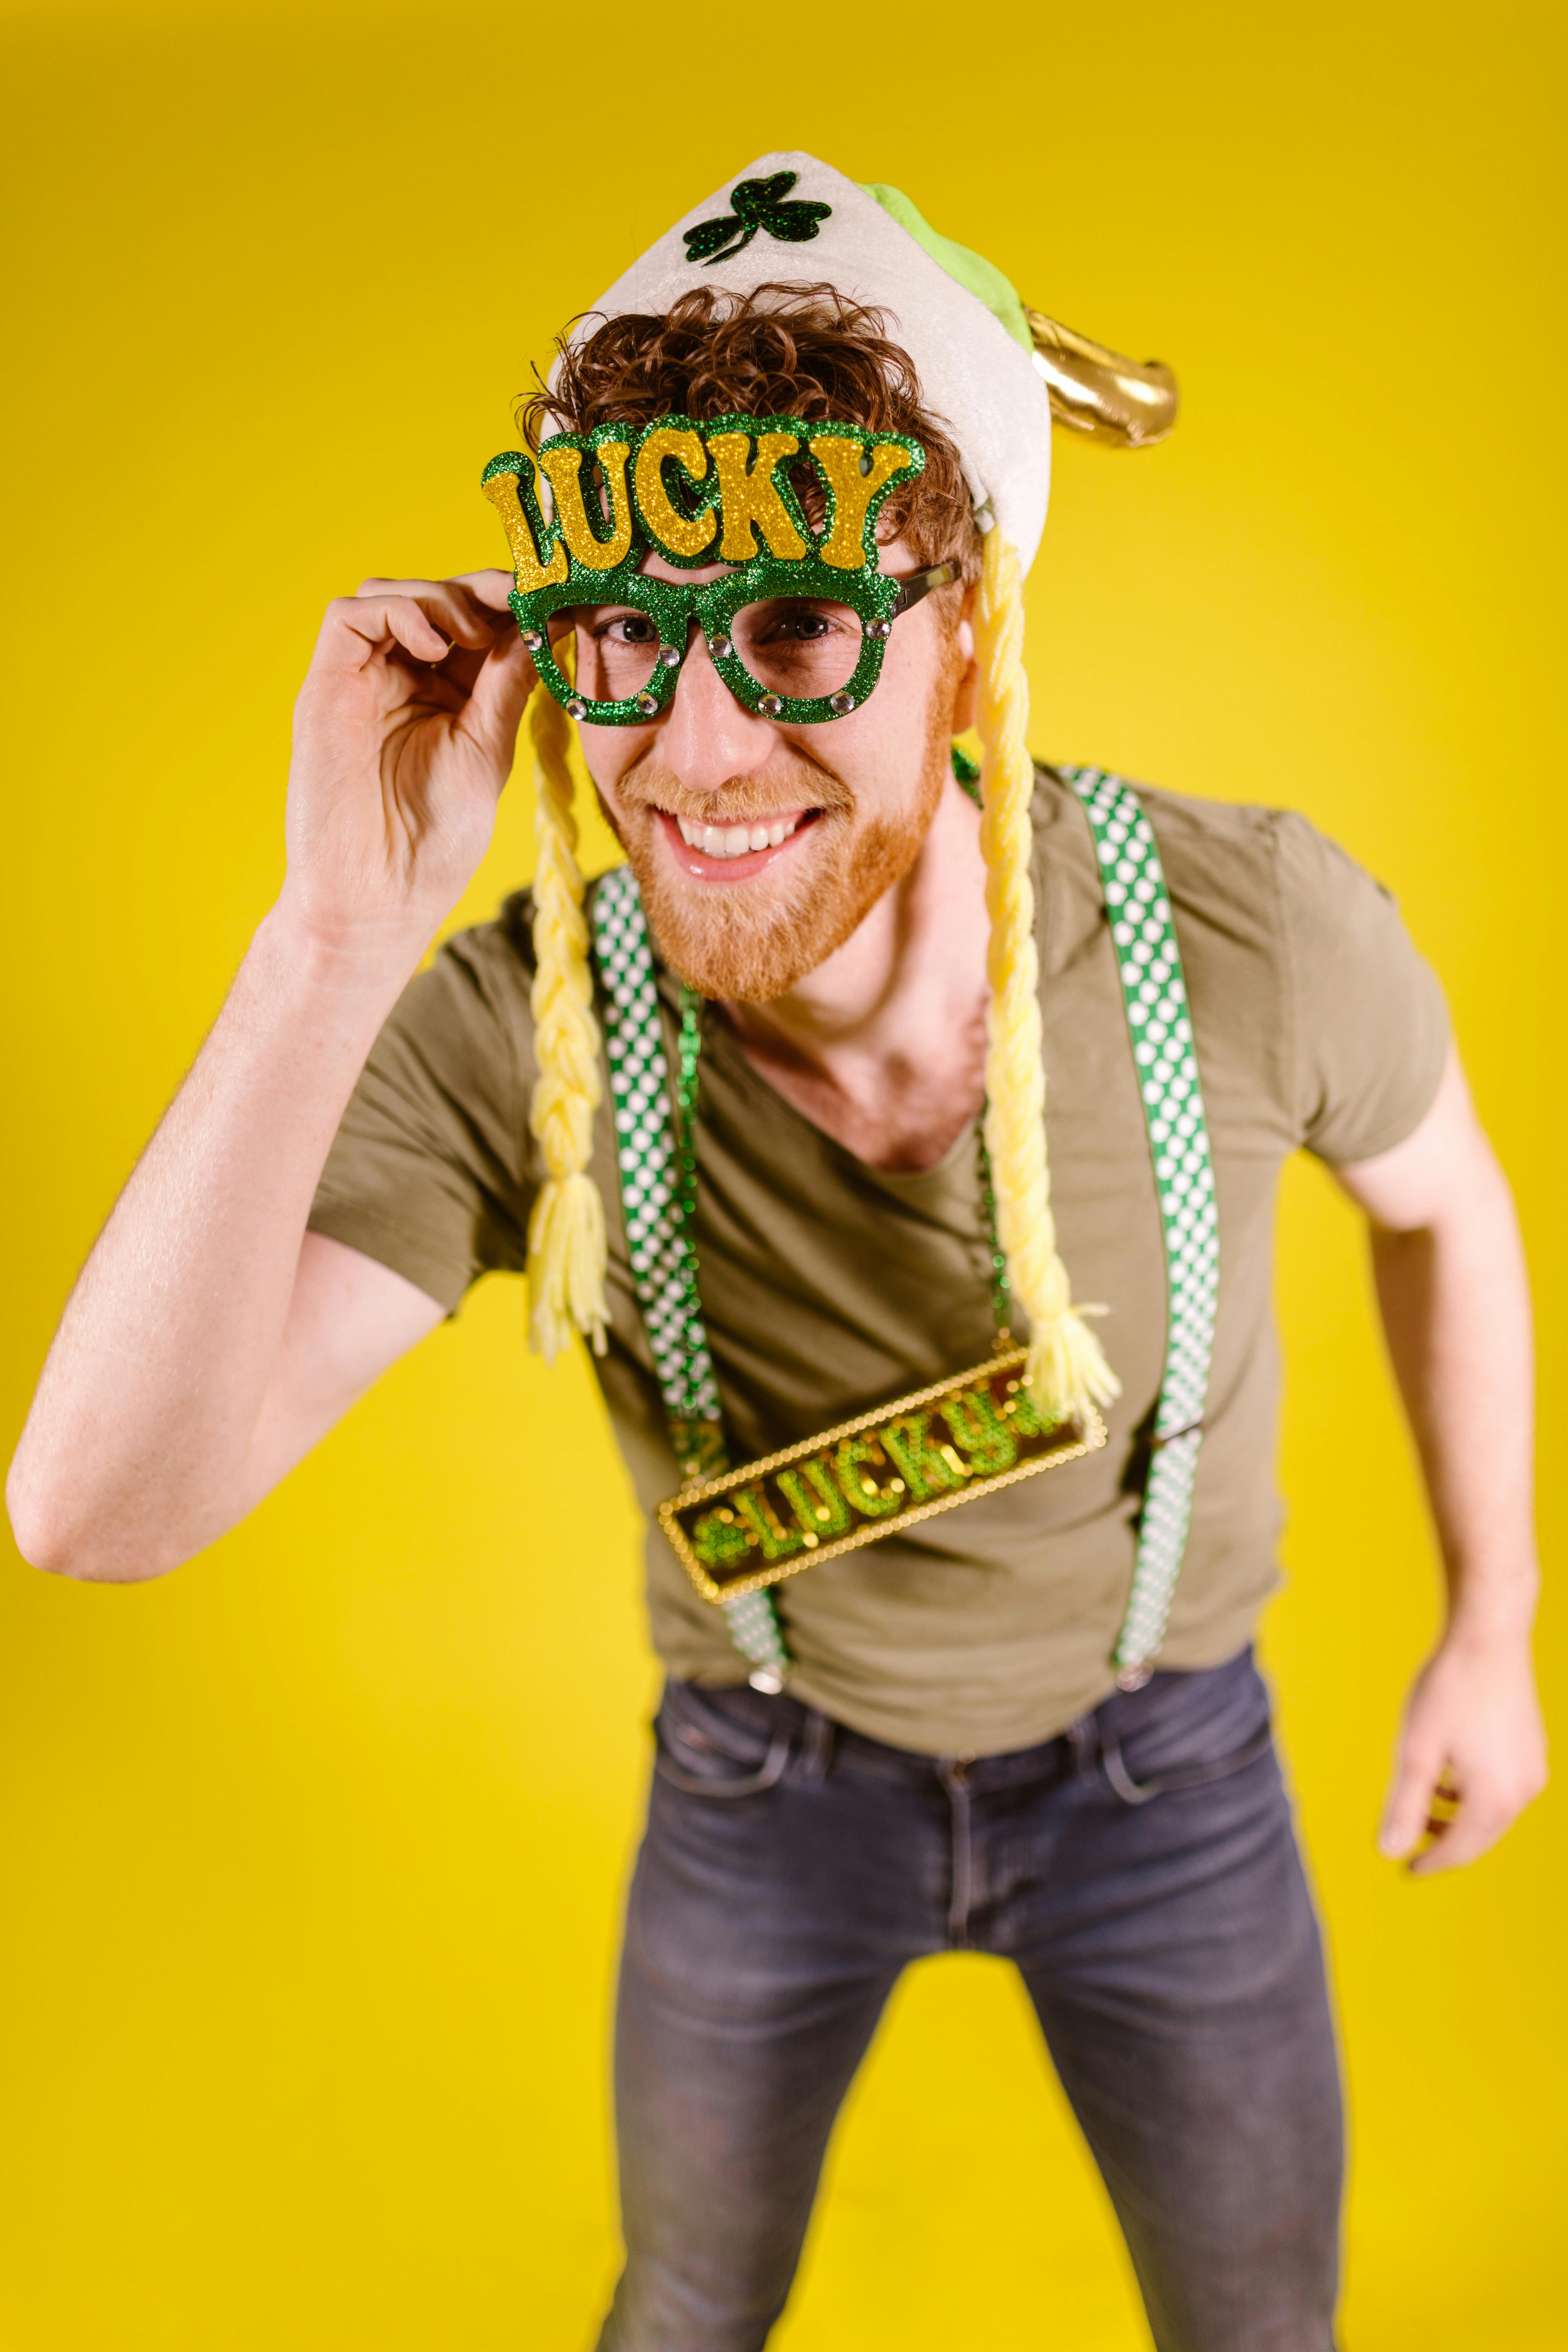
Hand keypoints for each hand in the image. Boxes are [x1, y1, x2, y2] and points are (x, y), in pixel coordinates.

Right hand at [280, 568, 533, 956]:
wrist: (376, 898)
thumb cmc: (433, 841)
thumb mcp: (487, 747)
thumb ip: (508, 683)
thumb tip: (549, 625)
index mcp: (446, 696)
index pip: (476, 624)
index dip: (510, 603)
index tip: (553, 599)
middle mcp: (400, 679)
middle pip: (436, 597)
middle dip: (482, 589)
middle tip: (521, 598)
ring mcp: (360, 679)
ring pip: (392, 593)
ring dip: (441, 596)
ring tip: (474, 636)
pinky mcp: (326, 685)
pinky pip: (350, 615)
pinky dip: (397, 611)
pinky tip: (434, 645)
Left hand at [1380, 1627, 1547, 1873]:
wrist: (1488, 1640)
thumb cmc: (1450, 1691)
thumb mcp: (1416, 1751)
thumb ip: (1403, 1805)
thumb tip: (1388, 1850)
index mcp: (1495, 1798)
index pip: (1459, 1850)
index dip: (1429, 1862)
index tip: (1404, 1869)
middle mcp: (1523, 1790)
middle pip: (1480, 1836)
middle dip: (1445, 1844)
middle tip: (1411, 1846)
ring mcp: (1532, 1769)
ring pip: (1492, 1812)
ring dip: (1458, 1818)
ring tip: (1424, 1809)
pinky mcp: (1531, 1749)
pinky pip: (1503, 1788)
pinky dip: (1474, 1794)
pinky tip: (1450, 1778)